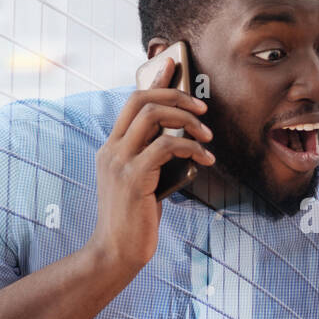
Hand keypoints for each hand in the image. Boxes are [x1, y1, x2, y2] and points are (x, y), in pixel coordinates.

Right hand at [86, 58, 215, 277]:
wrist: (117, 252)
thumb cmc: (136, 220)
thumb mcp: (144, 183)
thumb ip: (154, 159)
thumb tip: (183, 139)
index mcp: (111, 149)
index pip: (132, 102)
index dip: (154, 81)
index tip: (174, 65)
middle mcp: (111, 150)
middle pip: (141, 100)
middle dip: (175, 95)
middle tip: (202, 108)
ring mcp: (119, 162)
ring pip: (153, 116)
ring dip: (186, 119)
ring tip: (207, 135)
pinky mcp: (134, 178)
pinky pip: (166, 146)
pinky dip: (191, 146)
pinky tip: (206, 158)